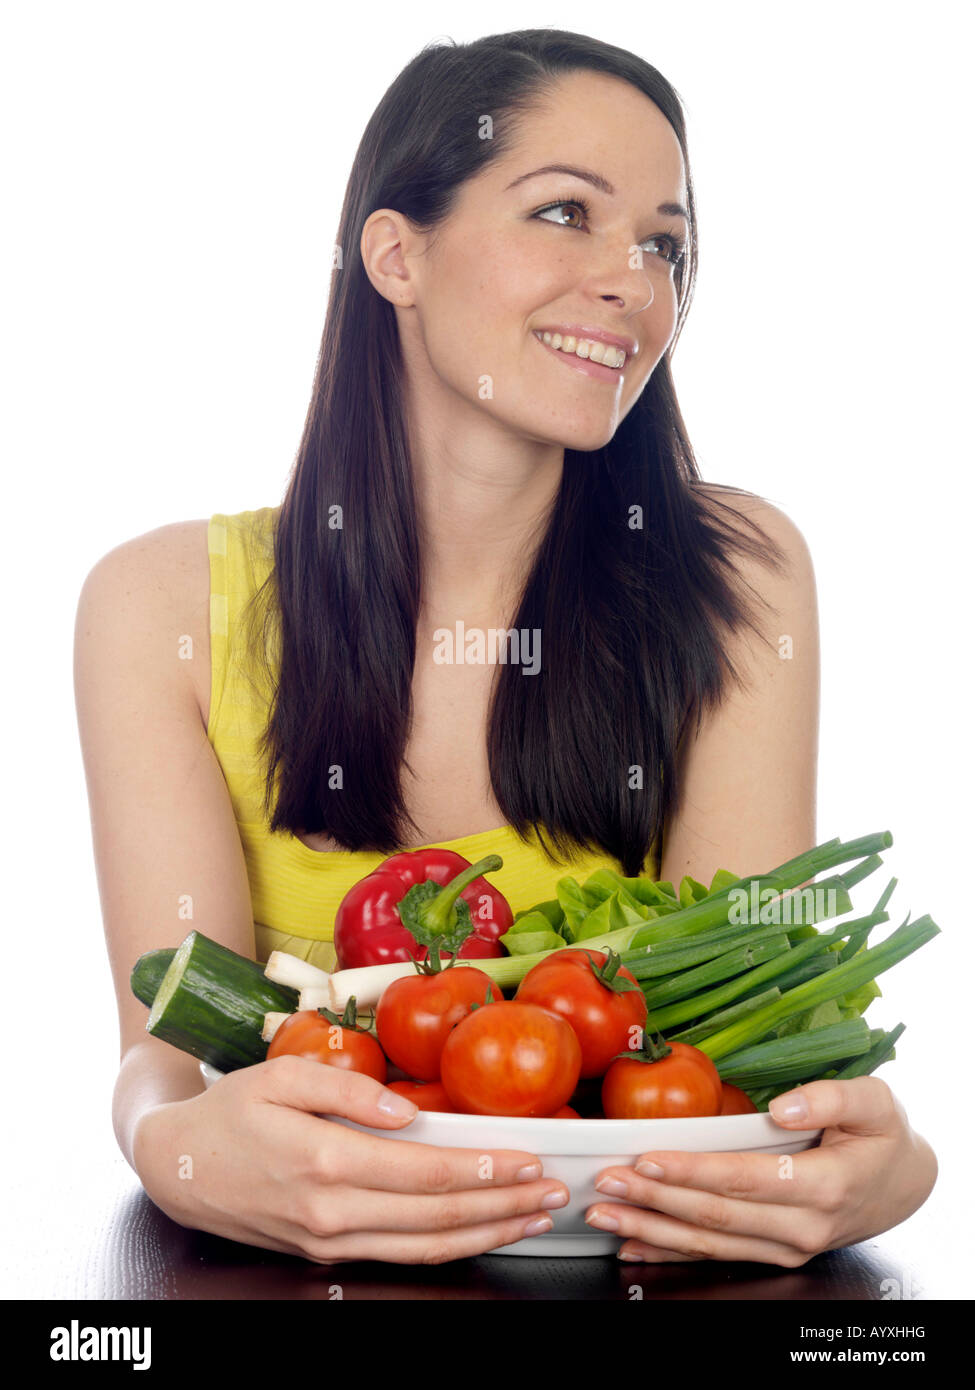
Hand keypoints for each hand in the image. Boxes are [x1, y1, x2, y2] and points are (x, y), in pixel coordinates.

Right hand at [133, 1054, 568, 1263]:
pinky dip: (450, 1248)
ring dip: (488, 1234)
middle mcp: (332, 1212)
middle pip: (437, 1217)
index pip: (425, 1173)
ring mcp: (330, 1241)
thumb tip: (406, 1109)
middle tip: (554, 1190)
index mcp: (324, 1161)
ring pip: (425, 1247)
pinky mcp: (327, 1253)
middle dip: (504, 1204)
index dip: (483, 1169)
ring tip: (534, 1216)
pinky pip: (400, 1255)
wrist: (176, 1167)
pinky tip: (481, 1233)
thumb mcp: (281, 1075)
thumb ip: (346, 1086)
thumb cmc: (230, 1111)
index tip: (530, 1158)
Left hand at [584, 1077, 937, 1265]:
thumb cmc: (883, 1136)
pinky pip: (715, 1254)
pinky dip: (670, 1252)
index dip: (692, 1171)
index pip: (744, 1179)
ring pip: (709, 1243)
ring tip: (606, 1215)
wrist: (902, 1185)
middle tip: (608, 1183)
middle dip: (655, 1200)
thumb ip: (830, 1098)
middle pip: (716, 1215)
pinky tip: (633, 1244)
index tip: (648, 1158)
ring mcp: (787, 1246)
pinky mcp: (774, 1252)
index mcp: (824, 1184)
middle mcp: (802, 1226)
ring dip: (652, 1230)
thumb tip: (783, 1106)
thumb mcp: (874, 1102)